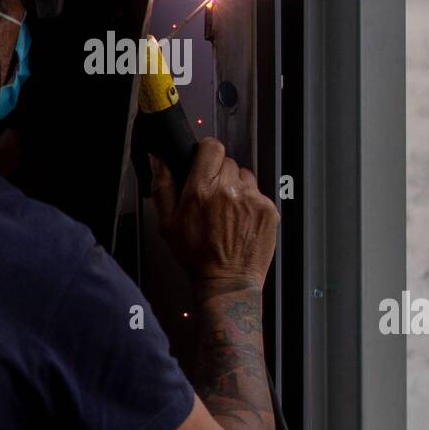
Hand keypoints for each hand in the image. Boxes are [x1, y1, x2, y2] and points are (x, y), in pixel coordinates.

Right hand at [151, 138, 279, 293]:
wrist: (228, 282)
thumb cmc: (197, 256)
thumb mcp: (168, 223)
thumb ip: (163, 186)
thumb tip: (160, 160)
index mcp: (202, 190)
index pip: (212, 147)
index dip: (207, 152)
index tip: (204, 162)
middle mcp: (229, 190)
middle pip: (228, 161)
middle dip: (219, 174)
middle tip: (213, 197)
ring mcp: (252, 199)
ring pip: (244, 176)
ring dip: (236, 187)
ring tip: (228, 211)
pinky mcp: (268, 210)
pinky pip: (258, 194)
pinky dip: (250, 203)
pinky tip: (240, 221)